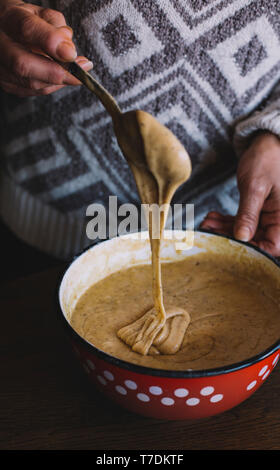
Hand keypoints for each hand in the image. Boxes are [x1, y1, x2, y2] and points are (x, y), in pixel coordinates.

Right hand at [0, 0, 92, 95]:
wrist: (5, 32)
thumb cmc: (26, 22)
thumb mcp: (42, 14)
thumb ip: (56, 26)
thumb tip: (68, 50)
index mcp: (9, 19)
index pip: (27, 29)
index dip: (51, 42)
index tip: (71, 54)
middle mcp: (0, 44)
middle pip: (23, 64)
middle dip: (57, 72)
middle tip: (81, 73)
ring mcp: (0, 67)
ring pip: (30, 82)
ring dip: (58, 81)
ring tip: (76, 73)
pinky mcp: (5, 83)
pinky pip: (32, 90)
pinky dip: (51, 86)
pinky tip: (60, 77)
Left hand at [200, 131, 279, 256]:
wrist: (268, 141)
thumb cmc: (268, 158)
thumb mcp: (255, 186)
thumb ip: (248, 214)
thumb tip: (242, 238)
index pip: (272, 246)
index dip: (253, 251)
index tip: (229, 246)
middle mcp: (279, 220)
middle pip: (257, 241)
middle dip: (231, 239)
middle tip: (209, 233)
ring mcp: (270, 217)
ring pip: (247, 233)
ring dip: (225, 230)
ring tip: (207, 224)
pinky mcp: (260, 211)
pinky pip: (244, 223)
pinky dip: (228, 222)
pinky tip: (212, 218)